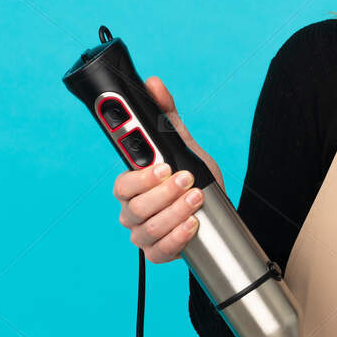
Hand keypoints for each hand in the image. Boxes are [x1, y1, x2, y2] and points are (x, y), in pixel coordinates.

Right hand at [112, 77, 224, 262]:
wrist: (214, 211)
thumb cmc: (191, 178)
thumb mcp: (183, 146)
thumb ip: (166, 116)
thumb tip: (153, 83)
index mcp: (131, 186)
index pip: (123, 184)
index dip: (141, 177)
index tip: (164, 167)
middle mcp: (132, 211)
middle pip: (136, 207)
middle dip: (166, 193)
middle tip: (189, 180)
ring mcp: (142, 234)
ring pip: (149, 228)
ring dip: (175, 213)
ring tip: (196, 198)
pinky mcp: (157, 253)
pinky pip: (159, 251)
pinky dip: (177, 238)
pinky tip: (192, 224)